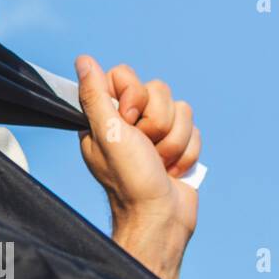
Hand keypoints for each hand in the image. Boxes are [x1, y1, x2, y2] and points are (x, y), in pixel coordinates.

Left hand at [73, 55, 201, 278]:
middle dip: (157, 122)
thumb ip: (95, 95)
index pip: (124, 75)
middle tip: (145, 147)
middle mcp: (128, 120)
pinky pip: (194, 129)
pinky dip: (187, 152)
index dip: (133, 96)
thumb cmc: (130, 180)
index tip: (127, 121)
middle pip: (158, 89)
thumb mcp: (107, 133)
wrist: (161, 217)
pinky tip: (173, 170)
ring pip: (181, 109)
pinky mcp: (177, 145)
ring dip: (174, 141)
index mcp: (104, 115)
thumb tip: (83, 60)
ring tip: (160, 163)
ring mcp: (155, 132)